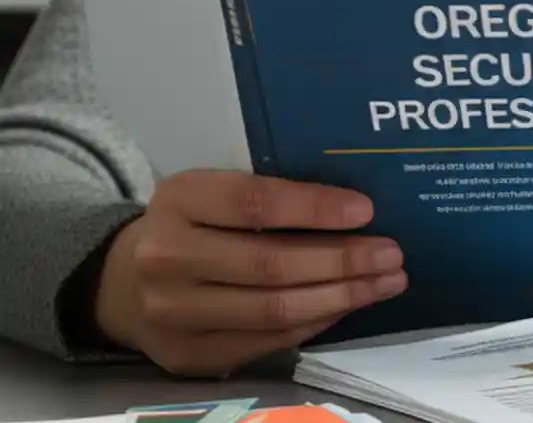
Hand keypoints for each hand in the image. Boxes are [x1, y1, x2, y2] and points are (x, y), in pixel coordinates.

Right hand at [93, 170, 406, 376]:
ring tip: (386, 281)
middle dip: (343, 260)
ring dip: (342, 296)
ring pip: (274, 310)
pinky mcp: (190, 355)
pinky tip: (348, 304)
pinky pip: (270, 340)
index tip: (365, 210)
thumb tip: (357, 211)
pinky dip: (317, 321)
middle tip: (391, 253)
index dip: (314, 207)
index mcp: (179, 199)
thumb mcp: (214, 193)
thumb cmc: (193, 226)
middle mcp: (167, 257)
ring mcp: (174, 313)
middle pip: (271, 264)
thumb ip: (271, 197)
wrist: (124, 283)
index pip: (255, 203)